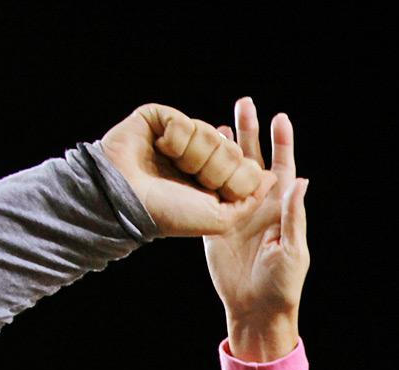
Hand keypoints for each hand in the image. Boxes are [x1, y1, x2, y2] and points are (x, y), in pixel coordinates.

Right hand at [98, 103, 263, 237]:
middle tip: (197, 180)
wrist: (127, 204)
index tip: (219, 189)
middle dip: (218, 169)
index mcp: (215, 181)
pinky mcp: (160, 120)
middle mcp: (200, 158)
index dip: (239, 177)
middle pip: (234, 150)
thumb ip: (251, 199)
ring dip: (194, 156)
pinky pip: (185, 121)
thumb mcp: (221, 220)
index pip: (247, 166)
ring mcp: (180, 138)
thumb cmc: (170, 217)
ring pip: (212, 133)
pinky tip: (160, 149)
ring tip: (174, 167)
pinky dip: (175, 139)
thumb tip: (271, 176)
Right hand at [205, 98, 308, 361]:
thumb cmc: (282, 285)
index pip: (283, 168)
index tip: (280, 118)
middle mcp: (258, 204)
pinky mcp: (214, 222)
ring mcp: (235, 211)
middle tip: (244, 102)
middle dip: (250, 132)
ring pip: (228, 170)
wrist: (255, 310)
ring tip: (215, 119)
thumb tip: (299, 182)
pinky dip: (202, 171)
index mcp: (280, 208)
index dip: (282, 143)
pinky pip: (207, 191)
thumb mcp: (292, 251)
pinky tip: (195, 151)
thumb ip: (293, 216)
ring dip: (224, 147)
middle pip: (253, 160)